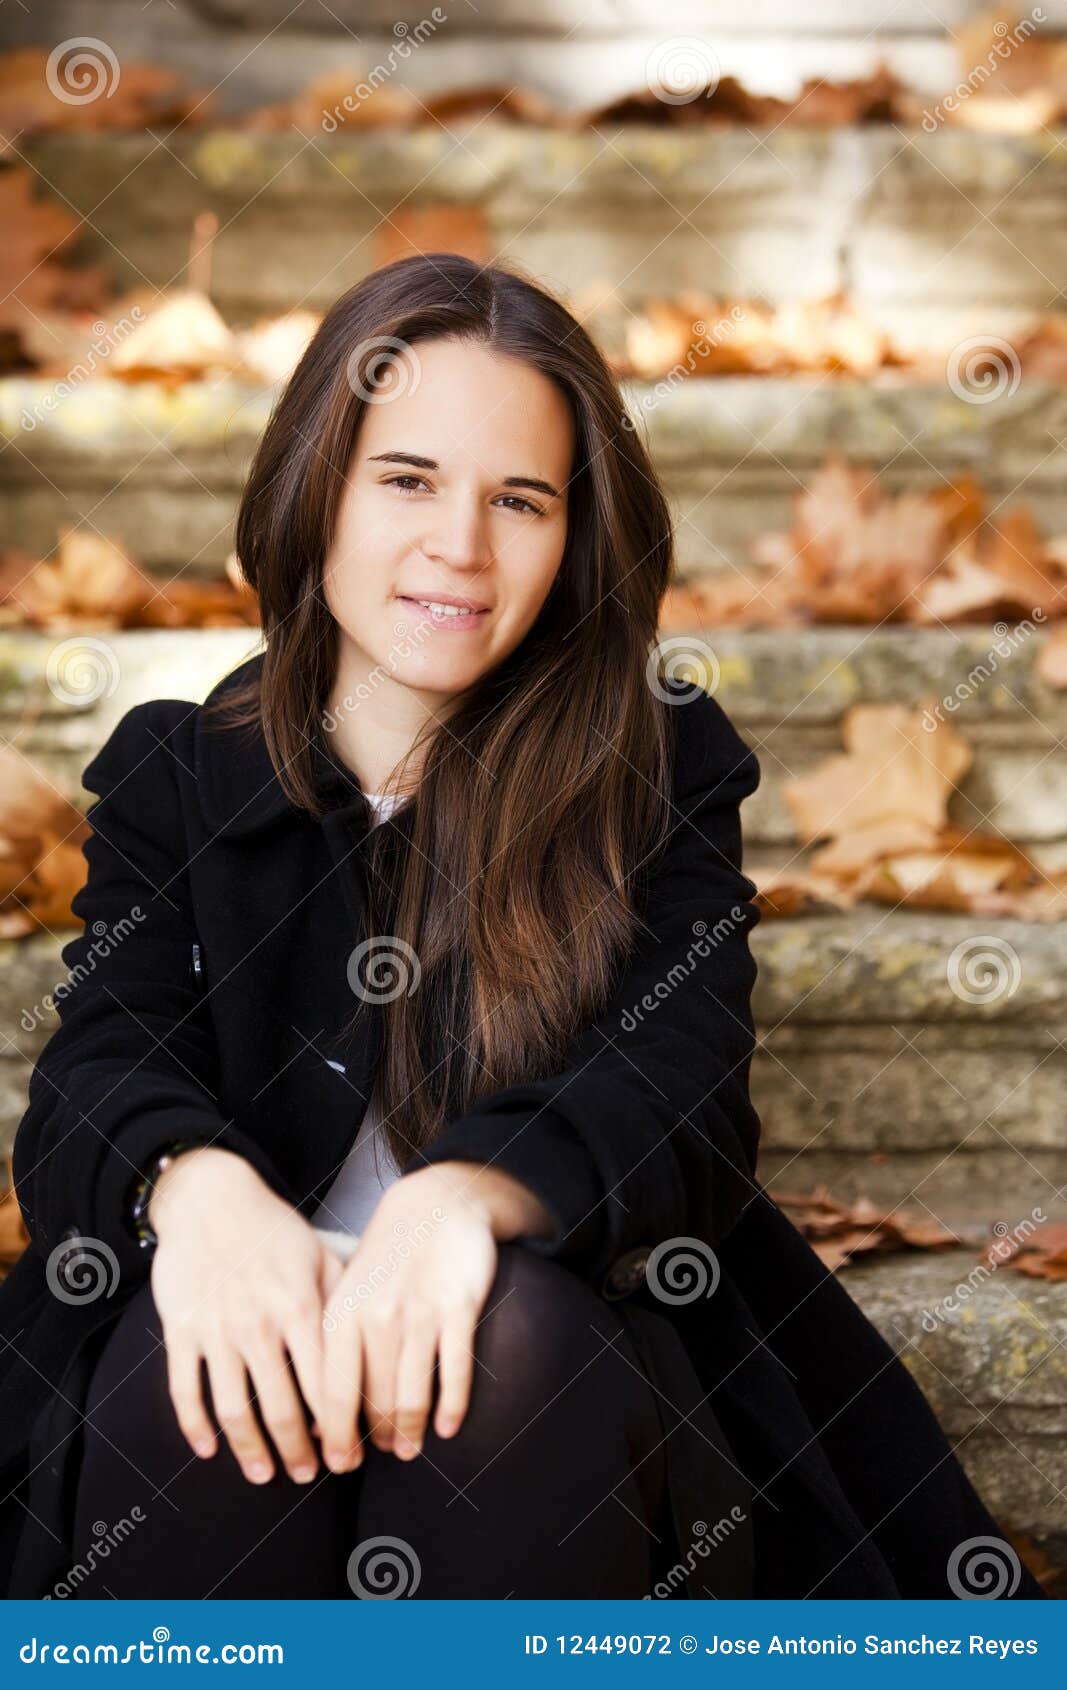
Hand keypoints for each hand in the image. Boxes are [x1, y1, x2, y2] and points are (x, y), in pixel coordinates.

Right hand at [148, 1146, 345, 1484]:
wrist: (210, 1199)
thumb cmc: (272, 1230)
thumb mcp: (319, 1256)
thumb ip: (342, 1303)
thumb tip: (368, 1354)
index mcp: (299, 1307)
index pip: (326, 1384)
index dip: (339, 1428)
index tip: (349, 1458)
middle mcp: (258, 1325)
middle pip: (281, 1407)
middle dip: (298, 1450)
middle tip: (309, 1476)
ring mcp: (216, 1330)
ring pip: (233, 1409)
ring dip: (251, 1449)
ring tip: (265, 1474)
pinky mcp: (181, 1330)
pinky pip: (185, 1390)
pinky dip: (195, 1426)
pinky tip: (209, 1450)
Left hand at [318, 1160, 552, 1469]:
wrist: (435, 1205)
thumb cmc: (385, 1260)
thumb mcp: (346, 1295)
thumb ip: (332, 1349)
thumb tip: (316, 1418)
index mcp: (340, 1315)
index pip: (331, 1395)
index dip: (336, 1438)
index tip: (339, 1467)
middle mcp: (376, 1316)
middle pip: (374, 1402)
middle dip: (377, 1439)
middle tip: (383, 1456)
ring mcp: (419, 1312)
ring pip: (413, 1395)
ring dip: (412, 1431)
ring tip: (411, 1448)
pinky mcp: (459, 1307)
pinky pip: (455, 1372)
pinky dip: (452, 1408)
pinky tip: (448, 1427)